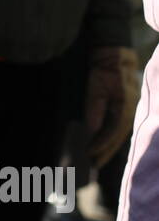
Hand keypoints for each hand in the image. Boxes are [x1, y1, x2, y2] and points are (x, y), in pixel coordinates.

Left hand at [85, 46, 140, 167]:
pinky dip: (111, 136)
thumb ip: (95, 107)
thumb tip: (93, 129)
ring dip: (109, 146)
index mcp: (124, 106)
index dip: (102, 144)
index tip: (90, 154)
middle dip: (106, 151)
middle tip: (94, 165)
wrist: (114, 55)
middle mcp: (129, 110)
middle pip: (118, 136)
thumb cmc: (104, 69)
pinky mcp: (125, 106)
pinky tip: (104, 143)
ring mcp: (129, 108)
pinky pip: (119, 126)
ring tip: (97, 158)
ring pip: (119, 133)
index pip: (113, 131)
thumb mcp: (96, 86)